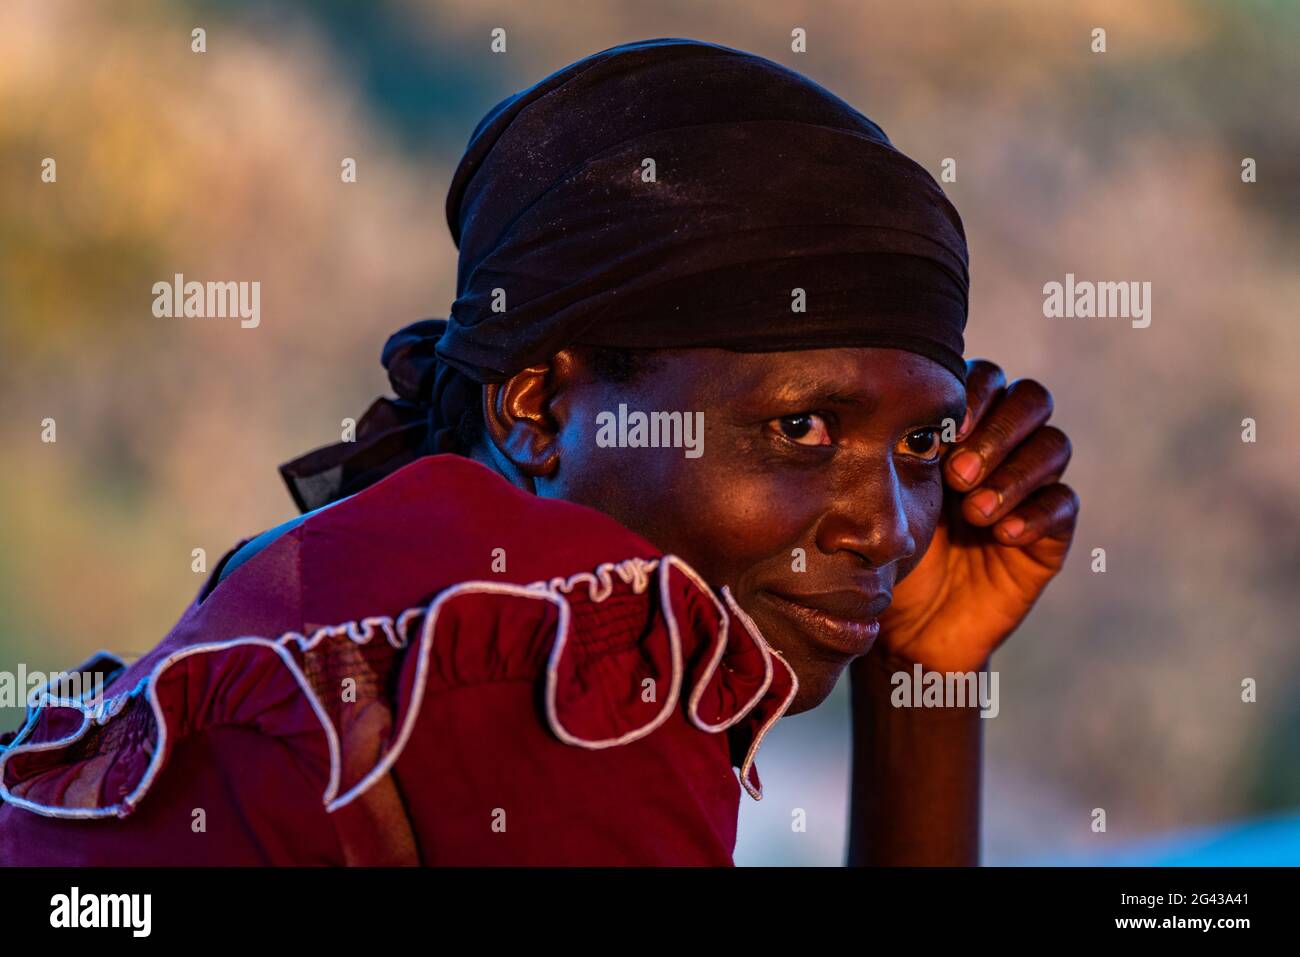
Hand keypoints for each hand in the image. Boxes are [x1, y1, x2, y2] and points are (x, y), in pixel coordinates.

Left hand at [876, 359, 1078, 672]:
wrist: (906, 629)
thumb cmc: (887, 554)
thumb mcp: (887, 497)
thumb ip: (900, 447)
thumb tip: (902, 405)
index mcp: (962, 427)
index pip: (989, 378)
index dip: (977, 392)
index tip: (947, 427)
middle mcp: (1002, 449)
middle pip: (1032, 401)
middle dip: (999, 431)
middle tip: (959, 475)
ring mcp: (1029, 489)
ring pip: (1054, 446)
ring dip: (1015, 473)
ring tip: (975, 511)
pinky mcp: (1049, 535)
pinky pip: (1063, 505)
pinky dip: (1036, 514)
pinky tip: (1002, 534)